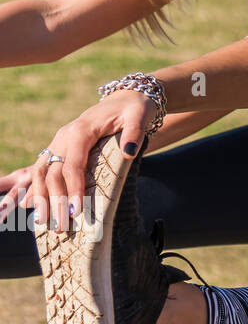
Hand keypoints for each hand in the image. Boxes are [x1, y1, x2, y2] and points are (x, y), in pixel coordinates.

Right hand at [0, 90, 156, 231]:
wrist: (126, 97)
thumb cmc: (135, 108)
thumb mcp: (140, 116)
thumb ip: (135, 133)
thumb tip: (130, 151)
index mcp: (82, 130)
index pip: (73, 165)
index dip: (73, 189)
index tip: (76, 211)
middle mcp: (65, 136)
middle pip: (54, 172)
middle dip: (55, 200)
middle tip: (60, 226)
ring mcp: (60, 141)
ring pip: (43, 171)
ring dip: (40, 197)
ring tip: (42, 222)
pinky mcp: (60, 147)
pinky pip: (44, 169)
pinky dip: (37, 187)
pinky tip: (33, 206)